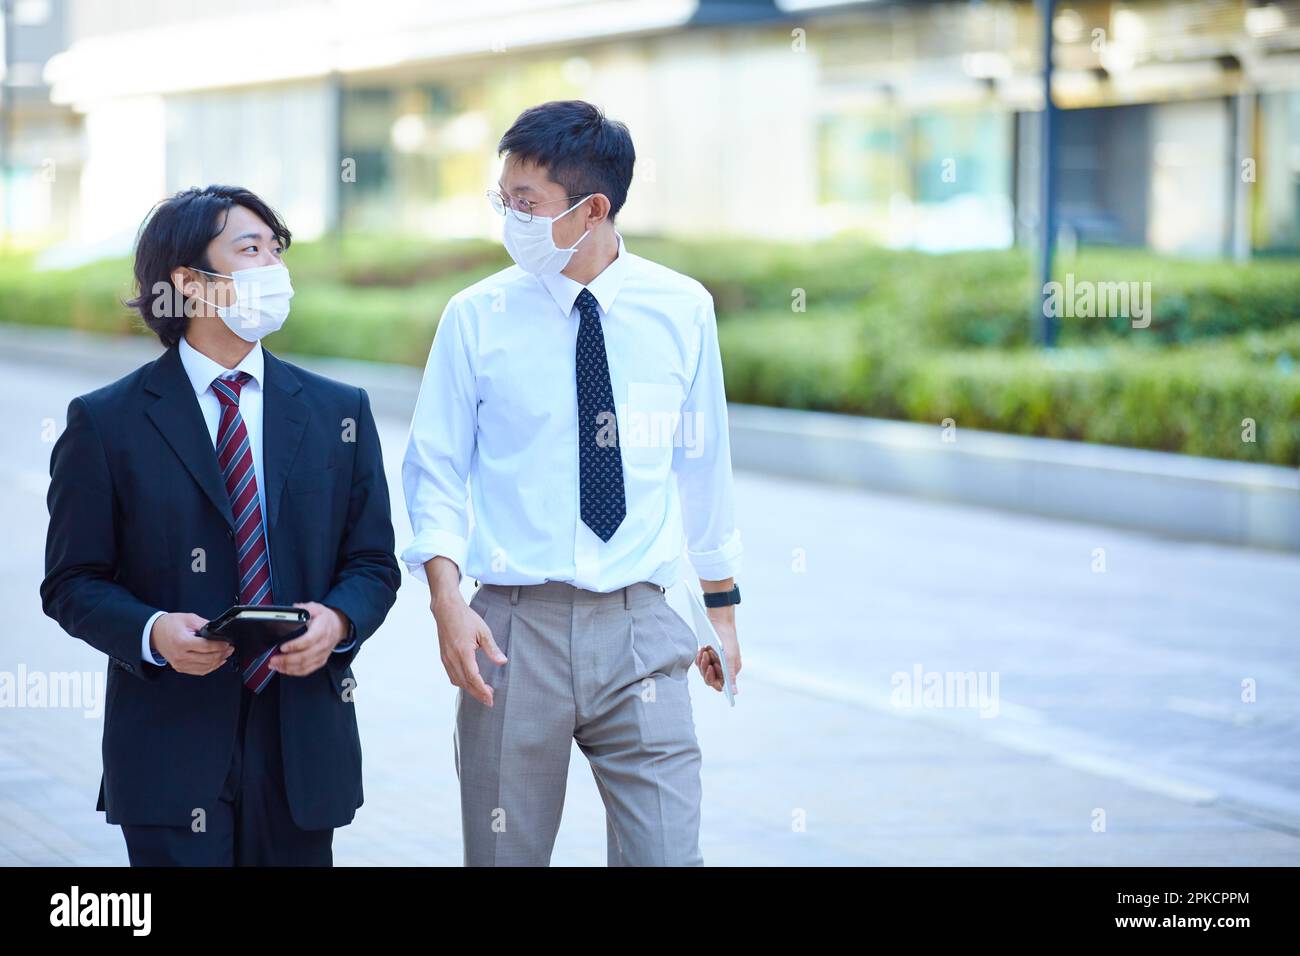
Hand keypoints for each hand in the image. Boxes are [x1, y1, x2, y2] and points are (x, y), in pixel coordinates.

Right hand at [150, 612, 229, 675]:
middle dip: (222, 653)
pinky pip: (199, 671)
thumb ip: (205, 624)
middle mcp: (180, 656)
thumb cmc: (169, 625)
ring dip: (218, 661)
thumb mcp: (188, 619)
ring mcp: (180, 664)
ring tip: (226, 654)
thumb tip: (219, 631)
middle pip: (208, 659)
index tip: (228, 643)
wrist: (153, 633)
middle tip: (230, 648)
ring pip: (205, 667)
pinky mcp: (180, 668)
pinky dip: (210, 668)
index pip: (206, 647)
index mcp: (182, 642)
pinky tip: (217, 662)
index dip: (220, 646)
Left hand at [272, 601, 348, 676]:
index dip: (294, 646)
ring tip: (274, 665)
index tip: (282, 647)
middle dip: (286, 660)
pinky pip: (307, 670)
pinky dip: (294, 672)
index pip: (308, 641)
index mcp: (322, 630)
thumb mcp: (316, 608)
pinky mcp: (320, 661)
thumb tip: (292, 610)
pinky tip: (284, 669)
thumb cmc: (325, 618)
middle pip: (304, 656)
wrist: (339, 626)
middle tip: (273, 659)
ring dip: (288, 668)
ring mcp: (322, 655)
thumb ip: (304, 608)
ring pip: (304, 666)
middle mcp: (323, 645)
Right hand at [432, 592, 506, 707]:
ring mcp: (446, 658)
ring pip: (457, 681)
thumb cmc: (466, 618)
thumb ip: (492, 648)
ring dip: (469, 689)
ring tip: (482, 692)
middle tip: (490, 700)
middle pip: (465, 683)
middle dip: (477, 694)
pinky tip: (469, 682)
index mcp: (463, 652)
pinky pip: (452, 675)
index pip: (473, 677)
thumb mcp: (483, 631)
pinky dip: (461, 682)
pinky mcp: (444, 657)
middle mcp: (452, 658)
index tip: (491, 698)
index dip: (482, 690)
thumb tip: (502, 662)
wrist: (446, 609)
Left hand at [696, 610, 740, 694]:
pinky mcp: (708, 656)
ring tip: (705, 650)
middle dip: (706, 669)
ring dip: (702, 662)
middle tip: (707, 657)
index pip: (720, 685)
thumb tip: (734, 693)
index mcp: (732, 671)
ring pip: (703, 671)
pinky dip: (699, 657)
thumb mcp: (729, 658)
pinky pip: (700, 663)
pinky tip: (702, 649)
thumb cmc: (727, 638)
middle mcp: (724, 669)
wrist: (719, 621)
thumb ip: (730, 676)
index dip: (713, 680)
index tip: (710, 669)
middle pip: (710, 679)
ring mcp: (715, 662)